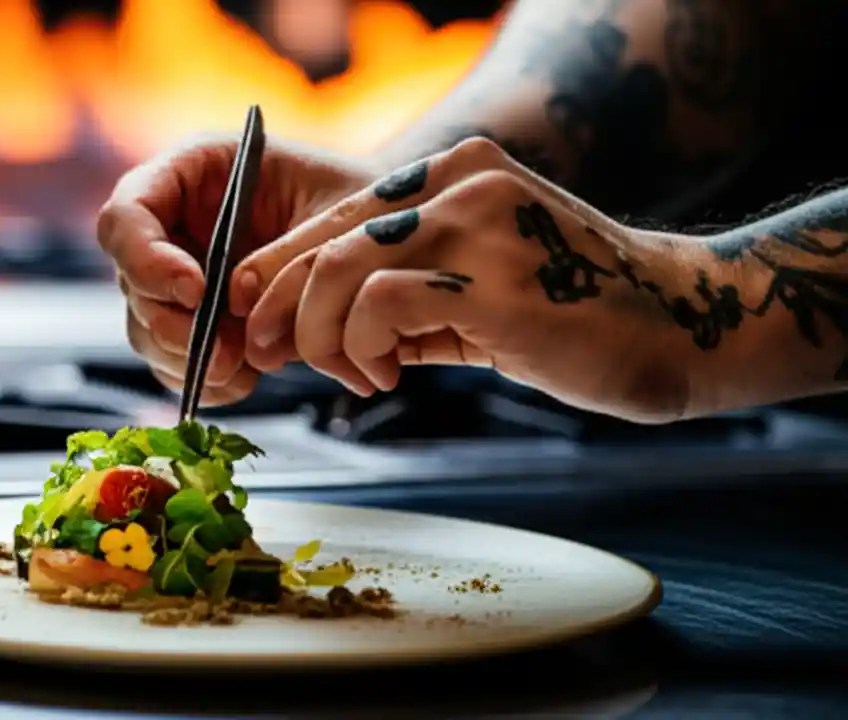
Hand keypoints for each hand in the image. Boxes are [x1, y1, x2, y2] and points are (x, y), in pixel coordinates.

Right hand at [97, 133, 376, 404]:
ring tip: (239, 366)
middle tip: (223, 351)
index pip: (128, 213)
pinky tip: (242, 379)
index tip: (197, 292)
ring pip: (145, 329)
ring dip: (186, 358)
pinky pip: (173, 363)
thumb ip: (280, 255)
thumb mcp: (330, 212)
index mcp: (193, 171)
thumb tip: (235, 305)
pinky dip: (202, 381)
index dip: (148, 258)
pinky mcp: (194, 322)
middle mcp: (173, 223)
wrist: (377, 238)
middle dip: (172, 324)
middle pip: (130, 281)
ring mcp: (178, 276)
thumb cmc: (357, 203)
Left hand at [239, 137, 723, 422]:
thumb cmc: (573, 315)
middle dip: (279, 304)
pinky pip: (379, 305)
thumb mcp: (471, 287)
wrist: (680, 325)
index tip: (255, 315)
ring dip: (321, 335)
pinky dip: (362, 348)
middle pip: (324, 239)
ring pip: (339, 269)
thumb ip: (395, 292)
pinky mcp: (492, 277)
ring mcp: (479, 222)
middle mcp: (463, 180)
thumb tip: (304, 325)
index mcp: (455, 171)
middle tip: (266, 352)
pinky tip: (385, 374)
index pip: (335, 215)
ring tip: (352, 373)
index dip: (280, 269)